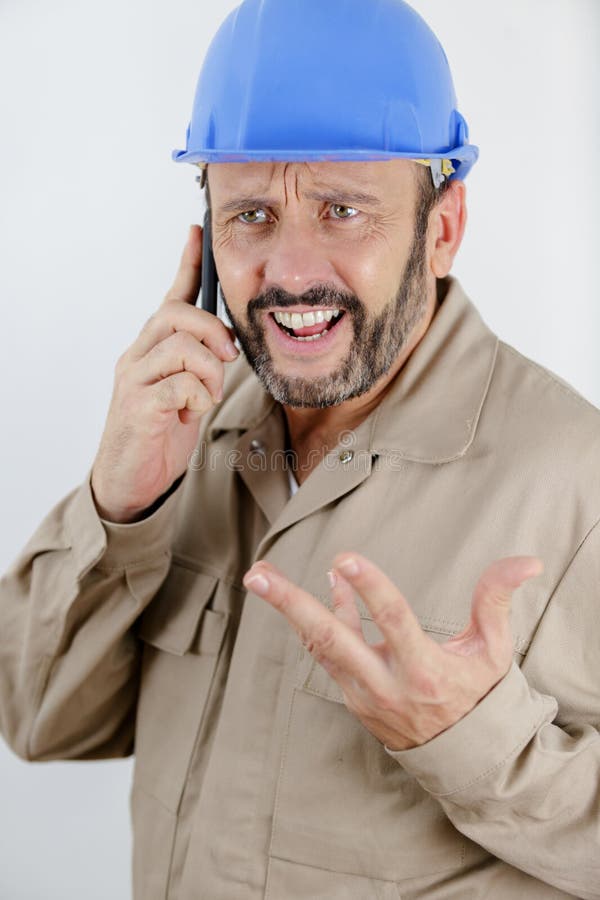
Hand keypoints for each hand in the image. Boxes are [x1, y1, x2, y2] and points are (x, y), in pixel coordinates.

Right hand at [91, 225, 238, 522]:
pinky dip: (198, 397)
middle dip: (212, 330)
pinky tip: (192, 412)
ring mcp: (135, 380)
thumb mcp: (188, 391)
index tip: (196, 233)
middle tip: (228, 356)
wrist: (131, 480)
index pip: (170, 299)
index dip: (186, 265)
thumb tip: (227, 343)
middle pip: (175, 315)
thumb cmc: (161, 433)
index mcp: (152, 349)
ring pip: (182, 346)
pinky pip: (180, 384)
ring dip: (209, 371)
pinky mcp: (139, 407)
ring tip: (207, 395)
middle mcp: (138, 357)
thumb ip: (201, 364)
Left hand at [243, 553, 542, 749]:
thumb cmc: (478, 695)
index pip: (393, 623)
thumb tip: (526, 560)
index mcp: (425, 671)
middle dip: (291, 604)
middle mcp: (386, 684)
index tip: (344, 559)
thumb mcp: (493, 650)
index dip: (369, 590)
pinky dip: (324, 620)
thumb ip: (497, 600)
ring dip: (290, 611)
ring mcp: (363, 693)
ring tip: (260, 577)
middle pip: (331, 639)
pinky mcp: (353, 697)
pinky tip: (327, 588)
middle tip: (256, 575)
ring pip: (320, 647)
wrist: (462, 757)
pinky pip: (330, 653)